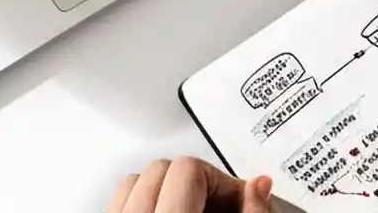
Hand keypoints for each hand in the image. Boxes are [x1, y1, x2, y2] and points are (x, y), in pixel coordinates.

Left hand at [107, 158, 273, 212]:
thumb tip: (259, 187)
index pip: (188, 169)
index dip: (222, 179)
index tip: (240, 198)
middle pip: (163, 169)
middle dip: (199, 182)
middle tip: (223, 207)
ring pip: (135, 182)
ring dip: (168, 190)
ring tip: (195, 211)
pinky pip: (118, 203)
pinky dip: (144, 204)